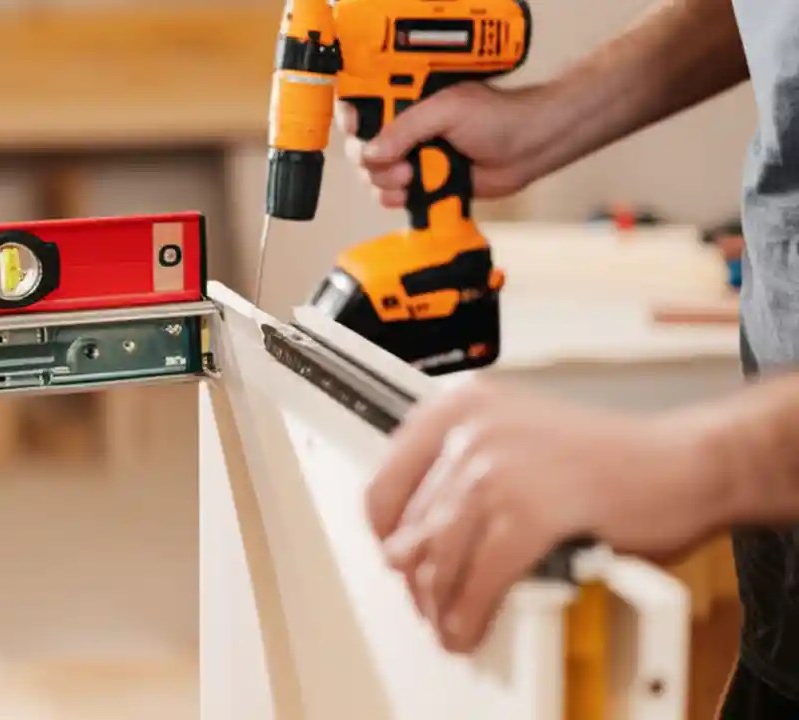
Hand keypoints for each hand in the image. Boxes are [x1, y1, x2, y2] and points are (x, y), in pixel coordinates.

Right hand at [338, 83, 555, 208]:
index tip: (358, 133)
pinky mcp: (422, 184)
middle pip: (360, 150)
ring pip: (373, 177)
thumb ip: (407, 128)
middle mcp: (403, 131)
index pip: (361, 110)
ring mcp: (411, 158)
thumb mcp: (448, 110)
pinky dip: (395, 199)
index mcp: (405, 103)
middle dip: (372, 163)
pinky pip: (392, 196)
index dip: (351, 123)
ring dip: (385, 183)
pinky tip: (410, 195)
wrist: (529, 148)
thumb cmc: (497, 117)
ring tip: (411, 180)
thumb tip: (371, 151)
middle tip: (402, 165)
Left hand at [365, 376, 726, 653]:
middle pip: (412, 528)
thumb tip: (408, 545)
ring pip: (441, 558)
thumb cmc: (607, 459)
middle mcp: (472, 429)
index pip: (385, 480)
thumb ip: (459, 484)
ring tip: (449, 625)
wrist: (682, 464)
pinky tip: (471, 626)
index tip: (393, 555)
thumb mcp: (515, 449)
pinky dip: (471, 612)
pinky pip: (480, 579)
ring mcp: (498, 467)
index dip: (384, 533)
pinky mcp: (530, 511)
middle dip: (418, 579)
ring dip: (441, 604)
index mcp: (461, 406)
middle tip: (429, 603)